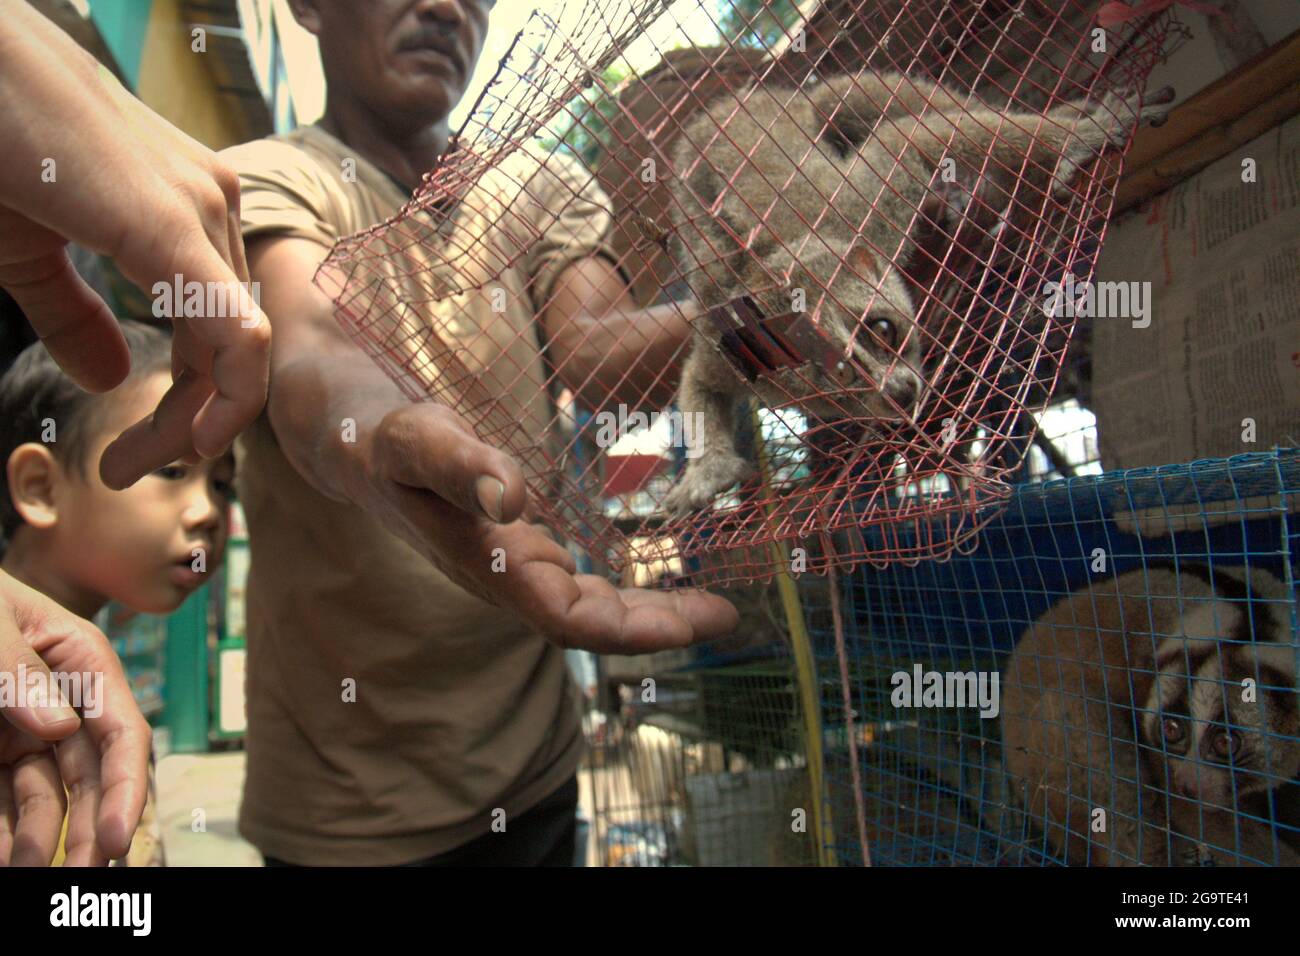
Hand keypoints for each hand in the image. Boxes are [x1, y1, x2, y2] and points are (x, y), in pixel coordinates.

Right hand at [0, 1, 269, 489]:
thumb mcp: (28, 250)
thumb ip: (74, 314)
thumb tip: (109, 377)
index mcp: (186, 216)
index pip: (218, 335)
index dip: (188, 407)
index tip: (129, 458)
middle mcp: (211, 209)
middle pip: (233, 348)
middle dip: (191, 424)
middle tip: (127, 471)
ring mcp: (203, 208)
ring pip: (238, 349)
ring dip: (196, 422)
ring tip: (129, 465)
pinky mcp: (174, 219)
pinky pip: (233, 328)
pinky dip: (227, 395)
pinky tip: (192, 439)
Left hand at [0, 570, 150, 865]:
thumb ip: (19, 671)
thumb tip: (61, 728)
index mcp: (81, 661)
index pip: (121, 732)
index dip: (127, 787)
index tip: (118, 837)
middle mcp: (61, 702)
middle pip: (90, 776)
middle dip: (89, 829)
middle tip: (81, 876)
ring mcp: (23, 729)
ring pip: (46, 797)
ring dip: (41, 840)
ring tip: (22, 875)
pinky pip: (4, 798)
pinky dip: (4, 829)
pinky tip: (2, 855)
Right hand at [360, 403, 738, 653]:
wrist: (355, 443)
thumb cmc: (385, 439)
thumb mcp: (417, 439)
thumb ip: (461, 465)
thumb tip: (512, 496)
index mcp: (485, 563)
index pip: (567, 617)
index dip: (634, 629)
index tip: (696, 625)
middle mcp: (503, 577)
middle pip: (589, 623)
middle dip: (658, 626)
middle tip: (725, 617)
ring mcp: (512, 568)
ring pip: (588, 608)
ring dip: (648, 613)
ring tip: (710, 607)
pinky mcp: (518, 552)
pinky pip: (580, 586)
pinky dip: (624, 591)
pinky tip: (658, 582)